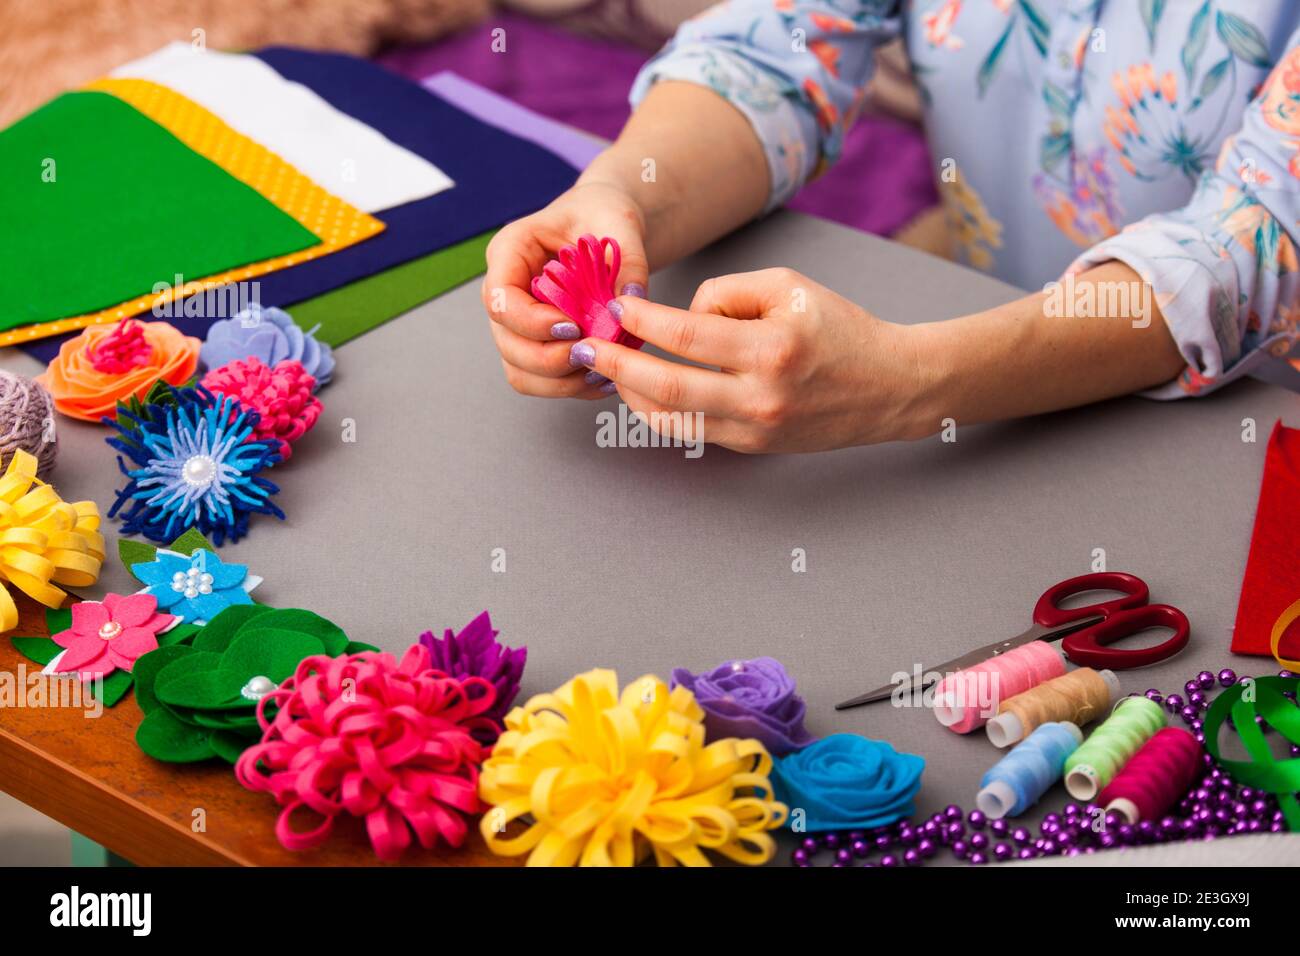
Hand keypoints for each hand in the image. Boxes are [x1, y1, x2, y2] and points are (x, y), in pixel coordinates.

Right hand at [481, 181, 649, 398]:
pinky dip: (571, 387)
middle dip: (548, 360)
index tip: (573, 326)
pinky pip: (543, 380)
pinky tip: (603, 379)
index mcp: (510, 252)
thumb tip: (629, 302)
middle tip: (591, 356)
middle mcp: (506, 291)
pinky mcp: (537, 344)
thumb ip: (627, 260)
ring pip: (519, 370)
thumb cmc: (602, 215)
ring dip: (559, 382)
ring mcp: (518, 323)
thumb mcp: (618, 223)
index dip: (532, 322)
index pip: (500, 299)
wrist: (604, 225)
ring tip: (600, 372)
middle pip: (506, 343)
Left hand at [567, 268, 936, 452]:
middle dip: (614, 364)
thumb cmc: (838, 327)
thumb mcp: (788, 287)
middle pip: (664, 385)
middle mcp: (760, 395)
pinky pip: (690, 430)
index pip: (684, 334)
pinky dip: (658, 410)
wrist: (889, 386)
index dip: (638, 321)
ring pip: (670, 417)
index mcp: (771, 348)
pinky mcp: (752, 447)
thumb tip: (677, 318)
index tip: (612, 307)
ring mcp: (754, 429)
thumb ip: (726, 293)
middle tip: (583, 346)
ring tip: (605, 368)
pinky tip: (641, 390)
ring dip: (629, 393)